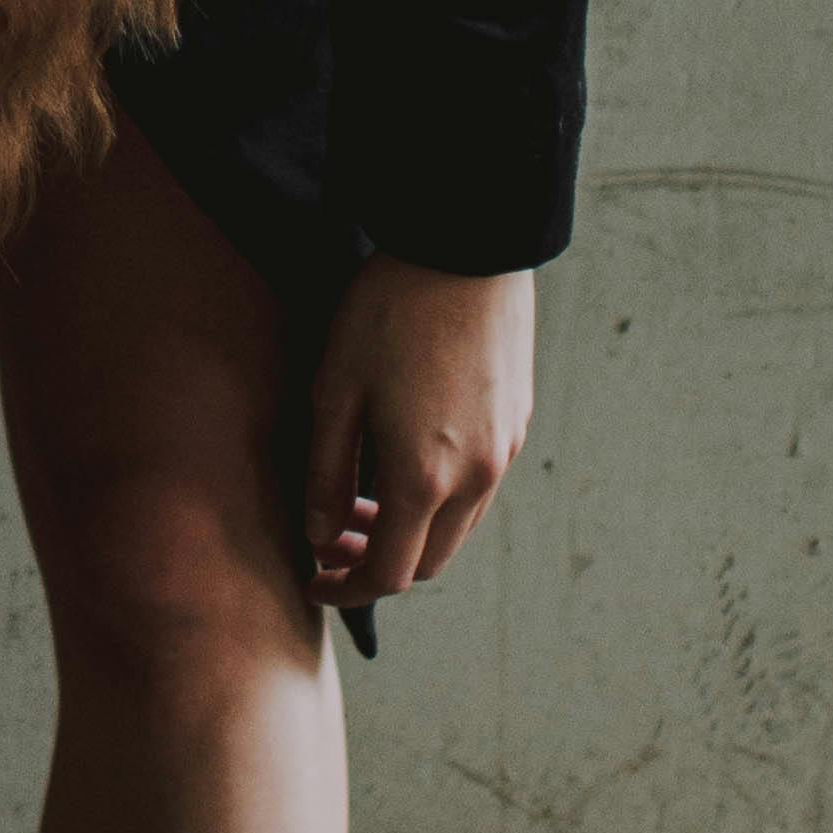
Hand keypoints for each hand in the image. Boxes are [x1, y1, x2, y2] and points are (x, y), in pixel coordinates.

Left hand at [306, 258, 534, 608]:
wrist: (466, 244)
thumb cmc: (390, 311)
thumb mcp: (335, 390)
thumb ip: (326, 474)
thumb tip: (321, 535)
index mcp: (424, 477)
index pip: (388, 575)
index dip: (346, 589)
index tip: (313, 580)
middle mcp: (476, 477)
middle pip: (428, 562)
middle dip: (377, 565)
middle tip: (333, 539)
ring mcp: (506, 451)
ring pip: (457, 528)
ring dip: (410, 531)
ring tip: (363, 499)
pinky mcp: (519, 422)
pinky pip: (480, 488)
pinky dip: (440, 500)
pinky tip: (406, 460)